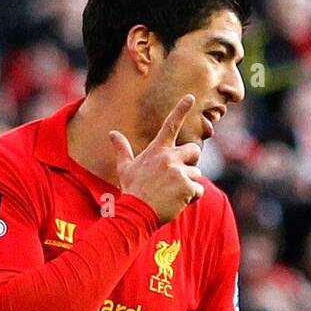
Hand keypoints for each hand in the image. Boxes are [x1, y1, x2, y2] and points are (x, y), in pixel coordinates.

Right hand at [109, 94, 204, 223]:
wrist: (136, 213)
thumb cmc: (132, 191)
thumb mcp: (125, 168)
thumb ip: (122, 149)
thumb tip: (112, 133)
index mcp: (157, 150)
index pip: (170, 125)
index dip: (181, 109)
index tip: (191, 97)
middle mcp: (169, 157)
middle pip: (194, 151)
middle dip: (191, 162)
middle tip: (178, 177)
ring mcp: (178, 171)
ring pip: (196, 174)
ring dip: (188, 185)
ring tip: (172, 194)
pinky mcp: (186, 186)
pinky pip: (198, 190)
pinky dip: (192, 198)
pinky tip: (177, 202)